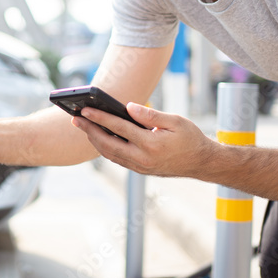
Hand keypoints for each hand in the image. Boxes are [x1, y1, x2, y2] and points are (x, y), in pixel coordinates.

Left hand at [73, 103, 213, 178]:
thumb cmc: (190, 138)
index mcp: (151, 144)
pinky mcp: (140, 170)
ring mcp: (140, 167)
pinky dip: (105, 148)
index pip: (119, 128)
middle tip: (75, 118)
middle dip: (89, 130)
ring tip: (83, 126)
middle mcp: (142, 159)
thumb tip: (129, 107)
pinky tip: (99, 137)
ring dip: (94, 140)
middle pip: (107, 144)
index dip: (100, 118)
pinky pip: (117, 159)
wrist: (202, 163)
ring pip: (110, 154)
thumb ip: (151, 115)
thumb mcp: (175, 121)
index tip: (86, 110)